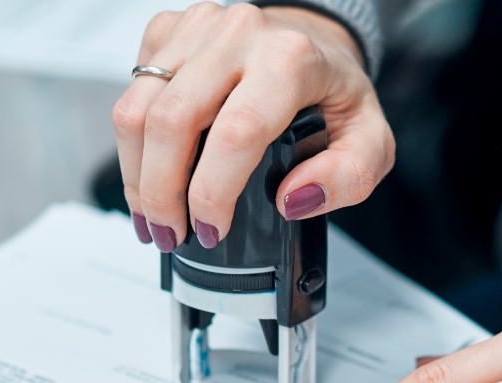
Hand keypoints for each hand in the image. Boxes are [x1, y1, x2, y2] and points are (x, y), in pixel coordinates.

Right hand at [112, 2, 392, 250]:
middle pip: (172, 122)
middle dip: (161, 193)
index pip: (236, 132)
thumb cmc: (333, 93)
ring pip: (136, 109)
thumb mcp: (370, 142)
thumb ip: (348, 177)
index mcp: (290, 59)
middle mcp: (240, 34)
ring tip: (151, 214)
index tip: (211, 229)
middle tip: (170, 234)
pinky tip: (151, 170)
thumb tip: (293, 200)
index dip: (213, 193)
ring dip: (136, 175)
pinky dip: (132, 144)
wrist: (313, 43)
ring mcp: (198, 29)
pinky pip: (131, 92)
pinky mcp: (169, 32)